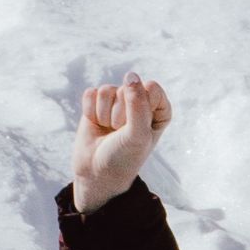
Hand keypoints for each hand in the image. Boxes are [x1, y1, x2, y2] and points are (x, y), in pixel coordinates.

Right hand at [70, 72, 172, 213]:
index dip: (140, 109)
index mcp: (159, 108)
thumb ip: (138, 104)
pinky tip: (96, 125)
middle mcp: (139, 102)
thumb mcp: (138, 134)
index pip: (151, 88)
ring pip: (106, 90)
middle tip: (120, 133)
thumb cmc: (124, 157)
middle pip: (127, 89)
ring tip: (108, 131)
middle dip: (119, 115)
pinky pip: (91, 94)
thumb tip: (130, 75)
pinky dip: (90, 112)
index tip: (138, 130)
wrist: (97, 174)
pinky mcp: (96, 103)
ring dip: (104, 115)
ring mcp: (116, 101)